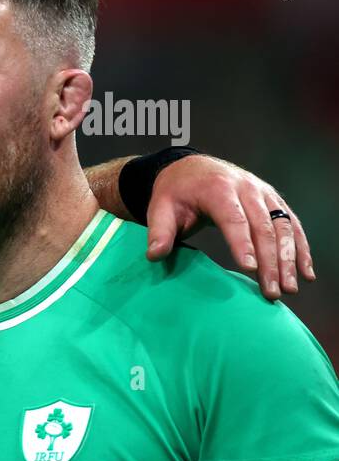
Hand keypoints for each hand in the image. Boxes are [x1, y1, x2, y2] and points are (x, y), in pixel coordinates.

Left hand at [146, 155, 313, 299]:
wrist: (192, 169)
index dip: (242, 243)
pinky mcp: (273, 202)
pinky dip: (301, 249)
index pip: (233, 218)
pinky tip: (306, 273)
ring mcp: (264, 194)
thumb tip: (154, 255)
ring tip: (290, 288)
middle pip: (263, 227)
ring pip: (283, 227)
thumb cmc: (175, 192)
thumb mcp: (160, 208)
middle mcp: (247, 188)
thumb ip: (159, 231)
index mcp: (218, 188)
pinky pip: (291, 225)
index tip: (249, 269)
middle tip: (271, 291)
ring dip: (290, 259)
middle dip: (270, 261)